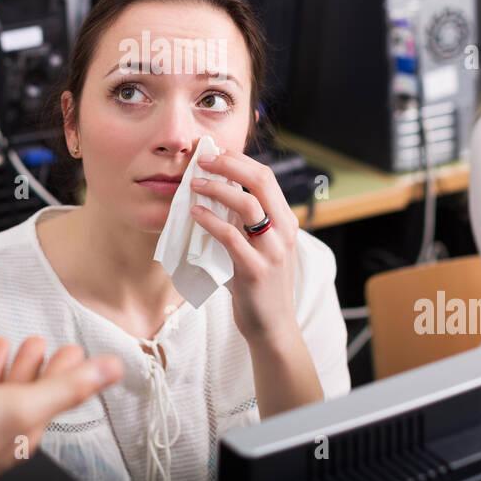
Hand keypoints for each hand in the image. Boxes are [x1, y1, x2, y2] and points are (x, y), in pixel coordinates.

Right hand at [0, 337, 122, 480]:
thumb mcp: (29, 404)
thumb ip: (70, 386)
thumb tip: (114, 370)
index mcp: (26, 428)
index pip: (52, 395)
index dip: (64, 371)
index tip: (72, 349)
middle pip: (20, 393)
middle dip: (32, 366)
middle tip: (38, 341)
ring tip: (1, 343)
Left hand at [189, 150, 302, 347]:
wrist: (273, 327)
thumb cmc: (259, 285)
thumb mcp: (260, 247)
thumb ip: (245, 224)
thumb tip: (215, 194)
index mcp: (286, 222)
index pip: (266, 177)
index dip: (240, 160)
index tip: (215, 153)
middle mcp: (284, 232)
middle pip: (261, 182)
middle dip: (229, 164)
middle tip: (202, 159)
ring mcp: (272, 251)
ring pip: (248, 205)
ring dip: (217, 189)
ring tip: (194, 184)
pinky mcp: (255, 270)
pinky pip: (231, 237)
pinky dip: (210, 220)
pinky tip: (195, 213)